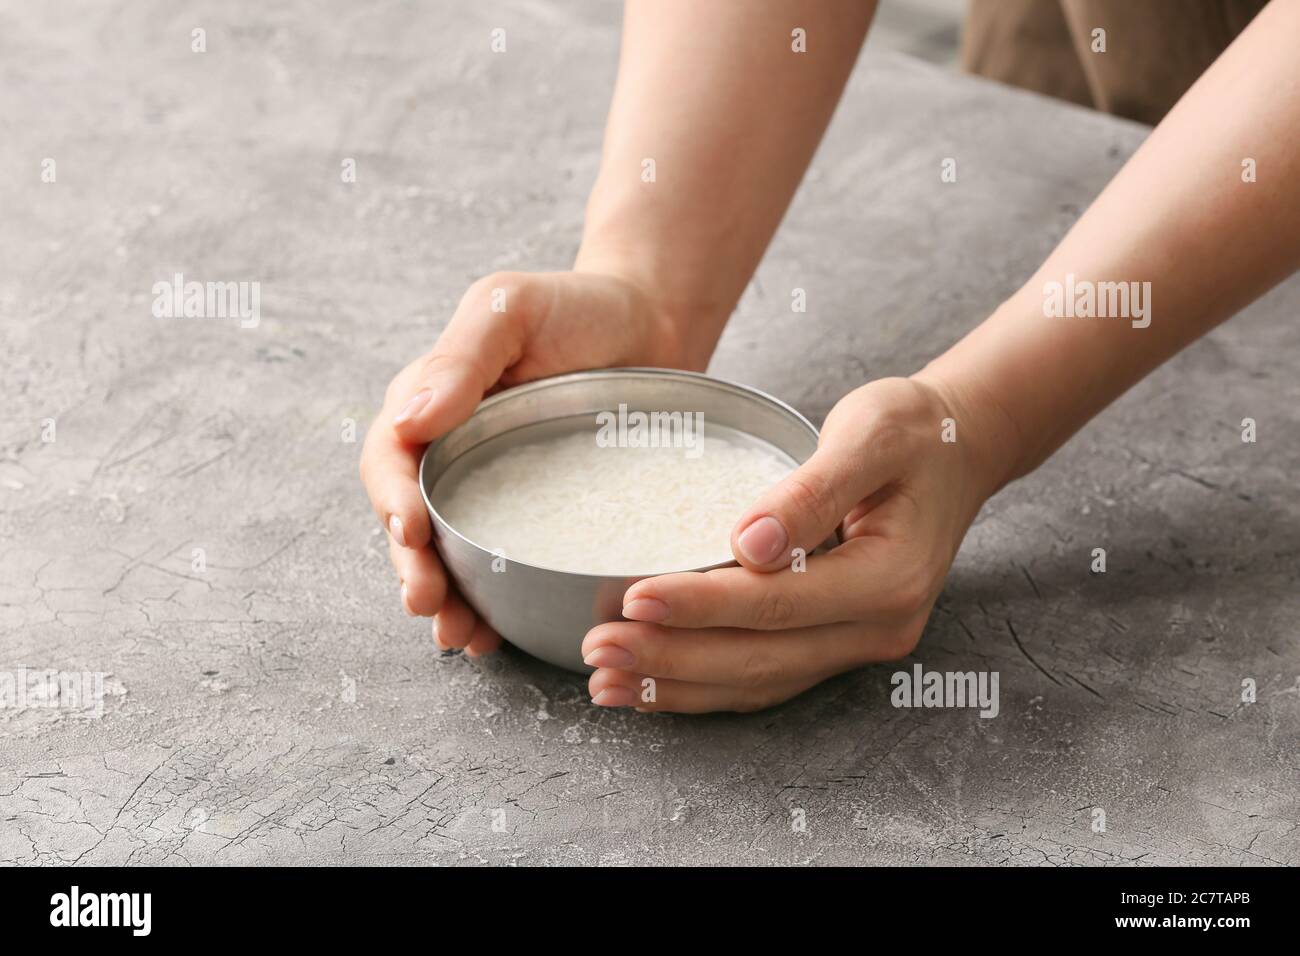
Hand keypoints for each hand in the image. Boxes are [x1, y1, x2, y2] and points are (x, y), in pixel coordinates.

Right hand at [361, 268, 695, 655]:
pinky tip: (498, 634)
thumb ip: (462, 356)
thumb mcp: (512, 309)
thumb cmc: (578, 307)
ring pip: (452, 556)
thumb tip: (409, 421)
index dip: (392, 498)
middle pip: (412, 522)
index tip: (410, 532)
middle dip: (412, 567)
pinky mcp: (538, 519)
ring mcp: (494, 492)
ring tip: (459, 636)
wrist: (651, 325)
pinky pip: (506, 567)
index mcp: (432, 403)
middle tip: (426, 603)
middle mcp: (453, 454)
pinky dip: (495, 604)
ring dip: (447, 600)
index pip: (391, 459)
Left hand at [582, 375, 1012, 712]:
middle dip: (672, 658)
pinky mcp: (834, 643)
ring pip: (756, 682)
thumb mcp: (872, 434)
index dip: (701, 605)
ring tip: (606, 680)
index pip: (777, 604)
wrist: (957, 450)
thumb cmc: (914, 432)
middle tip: (597, 649)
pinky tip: (651, 681)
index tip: (633, 598)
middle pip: (758, 658)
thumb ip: (812, 489)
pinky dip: (703, 685)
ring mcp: (857, 644)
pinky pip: (763, 678)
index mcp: (889, 579)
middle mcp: (877, 627)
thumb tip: (749, 541)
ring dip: (677, 685)